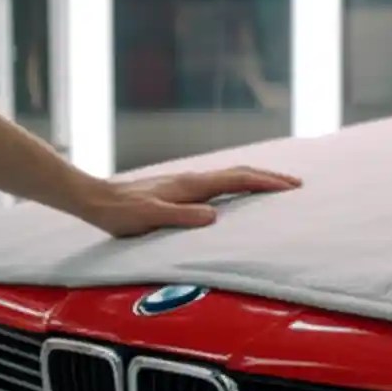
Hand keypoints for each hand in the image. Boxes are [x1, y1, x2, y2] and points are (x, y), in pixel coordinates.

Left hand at [75, 166, 301, 237]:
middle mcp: (193, 180)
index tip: (290, 187)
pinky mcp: (182, 188)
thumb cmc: (121, 213)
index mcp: (192, 186)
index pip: (238, 180)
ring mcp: (188, 182)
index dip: (266, 183)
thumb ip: (182, 217)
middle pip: (240, 173)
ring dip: (257, 178)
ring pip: (231, 175)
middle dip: (270, 177)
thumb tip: (214, 217)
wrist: (96, 199)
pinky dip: (240, 183)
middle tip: (296, 183)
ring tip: (277, 184)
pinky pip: (221, 182)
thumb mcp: (150, 218)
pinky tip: (240, 190)